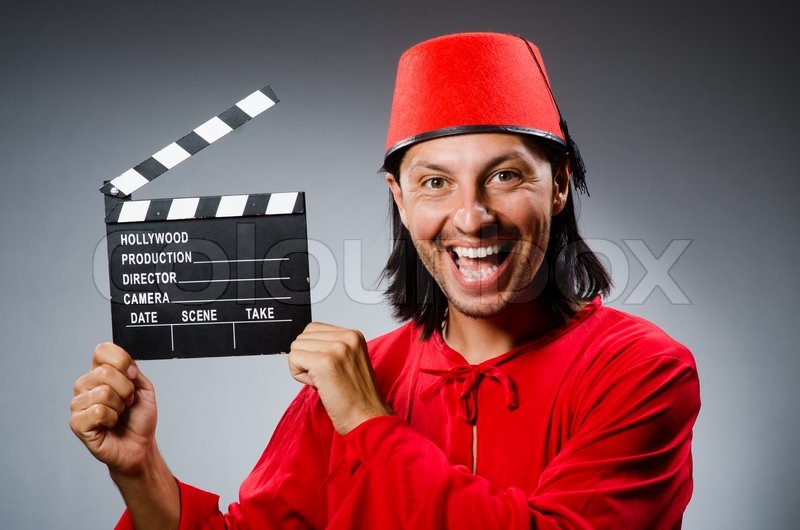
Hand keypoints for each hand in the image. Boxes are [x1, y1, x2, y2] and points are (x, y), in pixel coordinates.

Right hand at [70, 342, 157, 475]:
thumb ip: (133, 371)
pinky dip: (111, 419)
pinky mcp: (77, 423)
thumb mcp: (143, 388)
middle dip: (127, 389)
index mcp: (100, 372)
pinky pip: (98, 411)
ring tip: (119, 414)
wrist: (139, 445)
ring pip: (103, 392)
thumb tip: (125, 366)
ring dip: (120, 406)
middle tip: (128, 402)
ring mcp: (79, 404)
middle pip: (105, 372)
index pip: (102, 350)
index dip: (122, 360)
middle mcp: (86, 385)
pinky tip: (110, 424)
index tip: (133, 376)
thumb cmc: (139, 418)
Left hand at [289, 322, 390, 434]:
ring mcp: (336, 349)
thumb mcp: (349, 361)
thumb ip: (330, 348)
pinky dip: (298, 374)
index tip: (326, 367)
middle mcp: (346, 338)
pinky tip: (317, 385)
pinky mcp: (324, 362)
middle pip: (303, 337)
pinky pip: (294, 359)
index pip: (313, 329)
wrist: (367, 418)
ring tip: (322, 381)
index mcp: (354, 335)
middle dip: (306, 358)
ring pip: (296, 347)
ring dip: (302, 366)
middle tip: (325, 377)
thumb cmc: (357, 397)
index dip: (313, 350)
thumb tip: (303, 345)